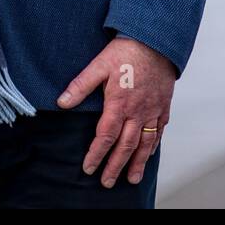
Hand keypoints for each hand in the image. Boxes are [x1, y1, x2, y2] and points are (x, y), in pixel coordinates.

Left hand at [56, 35, 174, 188]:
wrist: (155, 41)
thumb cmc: (125, 52)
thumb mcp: (98, 66)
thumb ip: (80, 86)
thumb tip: (62, 102)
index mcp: (118, 103)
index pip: (105, 136)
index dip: (96, 154)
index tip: (89, 168)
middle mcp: (137, 112)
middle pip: (125, 146)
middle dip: (115, 166)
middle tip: (107, 182)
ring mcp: (152, 110)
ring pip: (144, 143)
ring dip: (137, 163)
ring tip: (131, 179)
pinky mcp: (163, 106)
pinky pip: (159, 131)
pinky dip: (153, 146)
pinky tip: (149, 154)